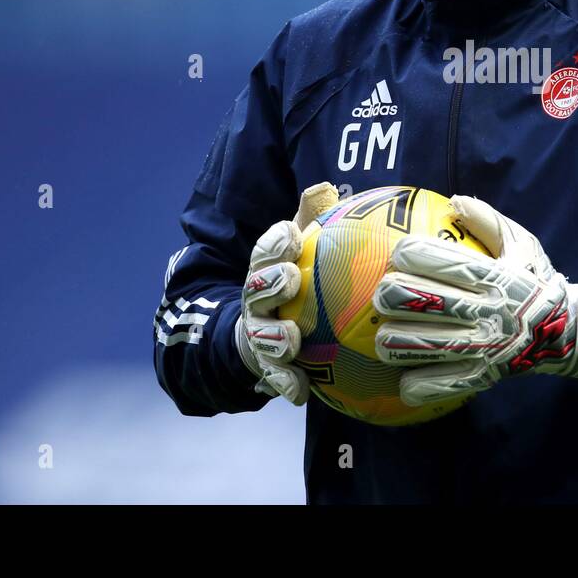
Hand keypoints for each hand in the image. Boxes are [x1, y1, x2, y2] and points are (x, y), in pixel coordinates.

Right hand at [235, 181, 339, 403]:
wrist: (257, 333)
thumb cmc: (290, 282)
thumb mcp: (298, 250)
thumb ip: (310, 220)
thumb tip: (321, 186)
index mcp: (264, 270)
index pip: (264, 252)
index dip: (274, 243)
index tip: (291, 232)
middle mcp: (256, 301)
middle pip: (256, 289)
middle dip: (270, 283)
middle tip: (290, 279)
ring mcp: (258, 334)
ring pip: (262, 334)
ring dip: (275, 337)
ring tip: (290, 339)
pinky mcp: (266, 366)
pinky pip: (275, 377)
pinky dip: (285, 383)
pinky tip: (298, 391)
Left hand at [372, 194, 577, 405]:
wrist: (569, 333)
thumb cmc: (536, 281)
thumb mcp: (522, 244)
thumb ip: (488, 220)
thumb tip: (454, 200)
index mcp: (492, 276)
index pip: (436, 259)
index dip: (408, 253)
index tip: (400, 254)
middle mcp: (484, 311)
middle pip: (417, 299)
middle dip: (389, 294)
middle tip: (384, 293)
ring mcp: (482, 348)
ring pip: (417, 343)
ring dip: (392, 338)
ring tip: (385, 334)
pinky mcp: (481, 377)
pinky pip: (436, 384)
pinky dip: (414, 383)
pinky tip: (404, 377)